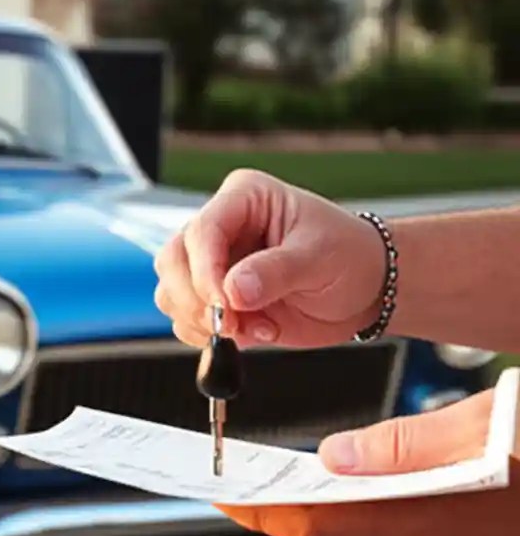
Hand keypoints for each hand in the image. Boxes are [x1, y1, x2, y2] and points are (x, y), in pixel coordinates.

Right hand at [154, 169, 389, 348]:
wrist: (364, 288)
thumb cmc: (350, 256)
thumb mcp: (321, 256)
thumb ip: (276, 271)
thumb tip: (234, 290)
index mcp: (243, 198)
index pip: (202, 230)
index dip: (205, 269)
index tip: (224, 303)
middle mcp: (219, 229)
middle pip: (172, 261)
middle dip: (195, 299)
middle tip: (231, 323)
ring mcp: (212, 265)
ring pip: (171, 293)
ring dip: (202, 320)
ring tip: (253, 327)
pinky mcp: (213, 299)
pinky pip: (186, 321)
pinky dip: (211, 336)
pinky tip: (255, 332)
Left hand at [219, 389, 519, 535]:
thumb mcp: (490, 423)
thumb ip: (406, 443)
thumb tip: (337, 456)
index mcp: (434, 525)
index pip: (316, 525)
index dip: (258, 510)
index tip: (215, 491)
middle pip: (328, 535)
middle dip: (271, 509)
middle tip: (228, 480)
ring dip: (309, 511)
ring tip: (266, 477)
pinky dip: (352, 512)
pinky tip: (337, 485)